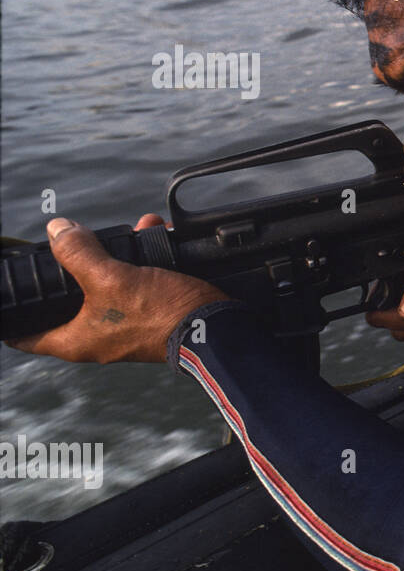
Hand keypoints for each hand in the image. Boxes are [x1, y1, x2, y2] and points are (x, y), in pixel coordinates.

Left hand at [7, 215, 230, 362]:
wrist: (217, 325)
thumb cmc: (161, 314)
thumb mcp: (111, 277)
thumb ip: (78, 253)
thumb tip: (56, 229)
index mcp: (75, 340)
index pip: (23, 336)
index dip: (9, 316)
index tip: (9, 292)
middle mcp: (96, 337)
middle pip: (65, 301)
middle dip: (71, 266)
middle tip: (70, 244)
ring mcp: (124, 327)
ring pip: (104, 285)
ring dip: (112, 256)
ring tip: (124, 232)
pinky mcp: (150, 314)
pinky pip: (135, 282)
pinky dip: (140, 259)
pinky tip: (150, 234)